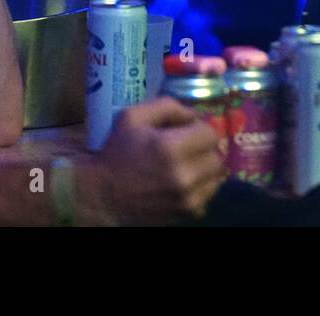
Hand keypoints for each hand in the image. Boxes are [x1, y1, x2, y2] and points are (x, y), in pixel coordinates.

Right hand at [78, 97, 226, 224]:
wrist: (102, 196)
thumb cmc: (117, 153)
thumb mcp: (133, 117)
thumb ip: (168, 107)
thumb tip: (194, 116)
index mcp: (171, 148)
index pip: (210, 133)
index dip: (198, 130)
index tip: (185, 133)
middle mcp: (184, 175)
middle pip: (216, 156)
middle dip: (204, 150)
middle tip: (187, 150)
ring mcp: (187, 198)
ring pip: (216, 176)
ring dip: (205, 169)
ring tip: (186, 167)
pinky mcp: (188, 213)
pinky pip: (209, 195)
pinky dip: (201, 188)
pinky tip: (184, 184)